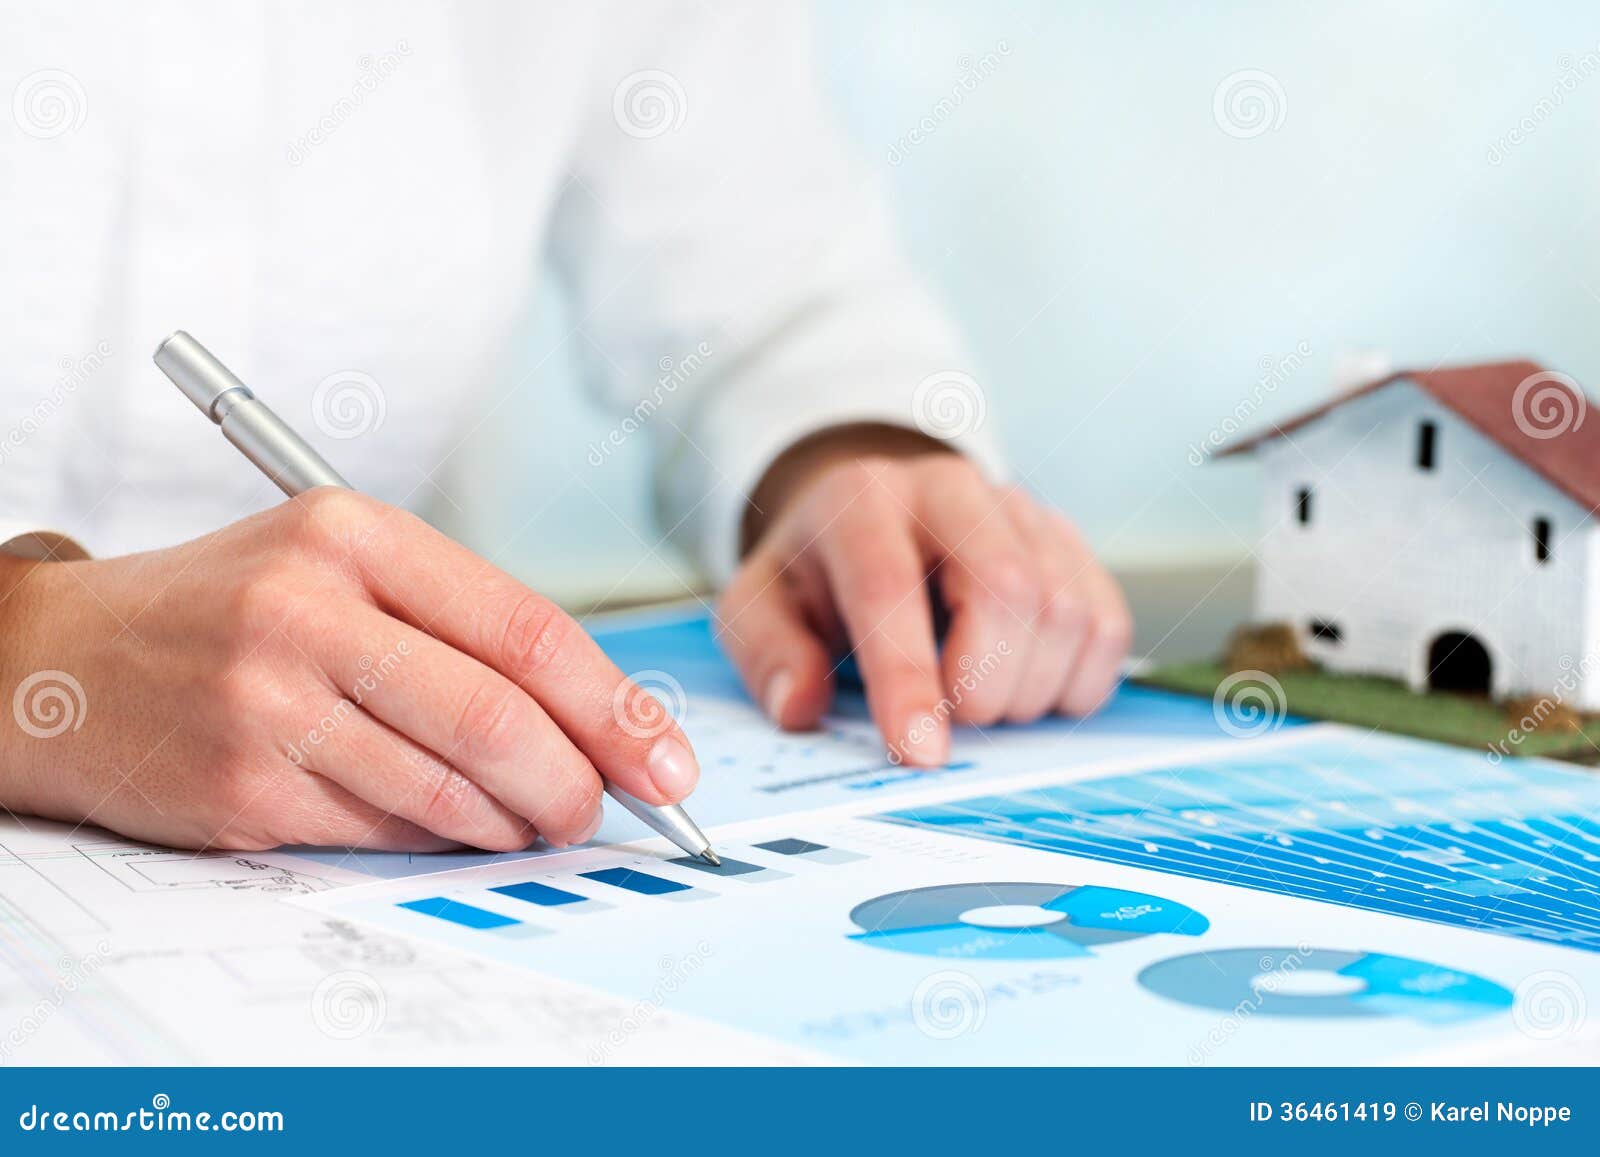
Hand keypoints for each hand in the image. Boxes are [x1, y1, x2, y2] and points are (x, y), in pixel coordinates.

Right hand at [0, 490, 699, 850]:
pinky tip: (446, 822)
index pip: (526, 629)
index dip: (616, 707)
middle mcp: (309, 610)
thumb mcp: (337, 567)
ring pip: (451, 788)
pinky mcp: (240, 787)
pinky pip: (386, 830)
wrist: (53, 663)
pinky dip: (442, 837)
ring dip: (515, 819)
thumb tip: (591, 721)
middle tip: (606, 809)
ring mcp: (268, 702)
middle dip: (580, 782)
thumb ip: (458, 625)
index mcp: (353, 534)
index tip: (667, 759)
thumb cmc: (225, 612)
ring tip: (530, 815)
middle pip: (500, 717)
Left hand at [716, 432, 1131, 765]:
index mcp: (863, 501)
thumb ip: (768, 653)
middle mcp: (950, 490)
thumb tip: (800, 707)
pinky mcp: (1067, 541)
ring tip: (981, 703)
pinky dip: (1078, 680)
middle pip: (1007, 588)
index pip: (891, 588)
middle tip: (953, 725)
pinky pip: (1106, 621)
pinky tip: (1028, 687)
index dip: (909, 678)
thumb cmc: (818, 569)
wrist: (871, 509)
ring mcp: (1019, 510)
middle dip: (985, 686)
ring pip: (1066, 609)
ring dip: (1030, 690)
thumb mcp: (758, 602)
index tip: (919, 752)